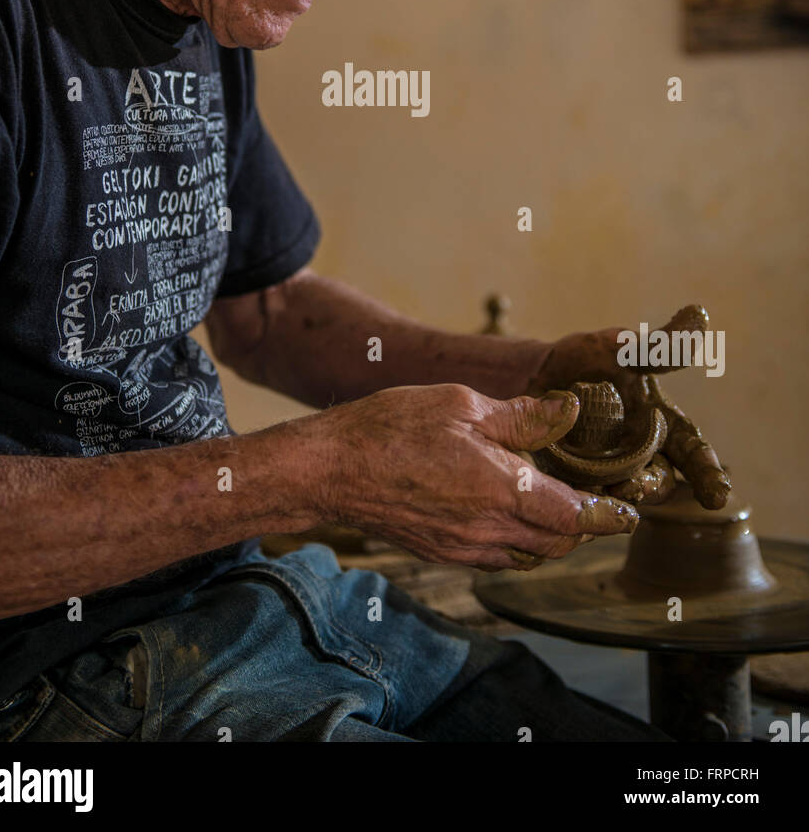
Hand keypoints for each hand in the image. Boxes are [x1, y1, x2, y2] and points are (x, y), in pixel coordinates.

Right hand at [313, 382, 639, 570]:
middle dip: (583, 524)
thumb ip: (522, 417)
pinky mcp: (443, 551)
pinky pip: (497, 554)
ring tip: (551, 498)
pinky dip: (516, 538)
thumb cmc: (391, 429)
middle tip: (595, 496)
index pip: (575, 517)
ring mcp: (464, 547)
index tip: (630, 509)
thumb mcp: (462, 405)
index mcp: (501, 492)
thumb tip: (568, 413)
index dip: (610, 515)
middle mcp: (488, 530)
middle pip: (559, 542)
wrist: (330, 469)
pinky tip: (505, 506)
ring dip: (550, 533)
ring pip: (529, 553)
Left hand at [532, 308, 729, 509]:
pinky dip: (585, 499)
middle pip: (659, 481)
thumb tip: (700, 315)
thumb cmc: (587, 359)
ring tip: (607, 491)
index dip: (708, 474)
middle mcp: (642, 455)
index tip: (716, 495)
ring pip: (626, 495)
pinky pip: (587, 499)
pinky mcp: (577, 483)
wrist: (534, 375)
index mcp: (661, 424)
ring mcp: (610, 473)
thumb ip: (659, 345)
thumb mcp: (621, 348)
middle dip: (651, 487)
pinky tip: (575, 494)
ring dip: (621, 497)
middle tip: (635, 487)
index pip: (693, 452)